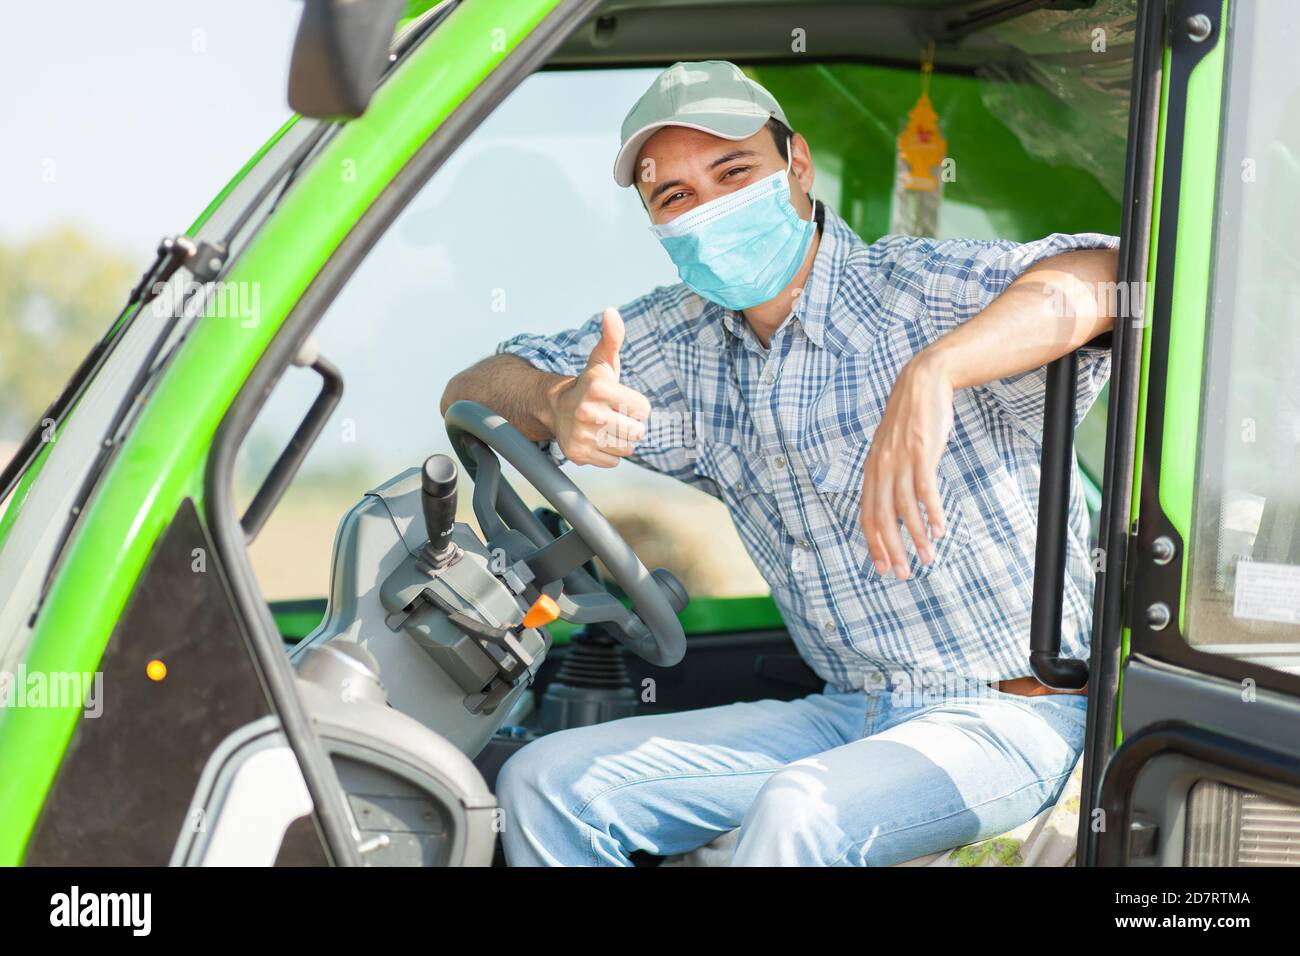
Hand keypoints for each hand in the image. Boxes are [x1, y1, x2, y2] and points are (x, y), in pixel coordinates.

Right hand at [547, 308, 650, 466]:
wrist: (557, 407)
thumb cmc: (590, 384)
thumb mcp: (603, 360)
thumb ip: (612, 336)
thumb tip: (611, 311)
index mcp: (600, 388)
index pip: (644, 410)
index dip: (637, 406)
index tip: (622, 400)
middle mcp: (588, 412)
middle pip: (637, 432)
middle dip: (631, 425)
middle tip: (615, 415)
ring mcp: (581, 435)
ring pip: (626, 448)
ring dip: (621, 440)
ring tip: (606, 427)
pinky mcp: (577, 454)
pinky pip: (613, 461)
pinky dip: (608, 453)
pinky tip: (596, 439)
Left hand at [859, 351, 954, 579]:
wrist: (922, 383)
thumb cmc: (910, 421)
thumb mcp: (891, 450)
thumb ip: (889, 476)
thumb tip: (893, 505)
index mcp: (872, 471)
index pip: (867, 515)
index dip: (874, 544)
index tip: (882, 567)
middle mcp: (881, 468)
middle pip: (882, 518)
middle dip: (892, 550)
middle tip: (903, 573)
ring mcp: (901, 461)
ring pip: (904, 508)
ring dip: (915, 537)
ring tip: (927, 557)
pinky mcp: (921, 453)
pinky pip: (925, 489)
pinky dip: (932, 512)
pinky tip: (939, 530)